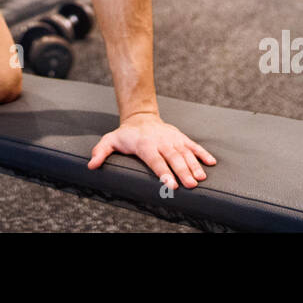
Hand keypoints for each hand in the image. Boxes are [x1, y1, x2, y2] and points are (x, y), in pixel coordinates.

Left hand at [88, 112, 216, 189]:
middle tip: (190, 185)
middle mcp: (161, 141)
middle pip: (173, 158)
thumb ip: (101, 152)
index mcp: (144, 144)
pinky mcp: (181, 137)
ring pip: (185, 152)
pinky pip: (194, 145)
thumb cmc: (126, 135)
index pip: (155, 160)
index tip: (171, 184)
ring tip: (201, 178)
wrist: (141, 117)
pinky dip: (203, 153)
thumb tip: (91, 165)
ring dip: (194, 165)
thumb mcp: (110, 140)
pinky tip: (212, 163)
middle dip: (182, 172)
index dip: (163, 172)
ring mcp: (172, 139)